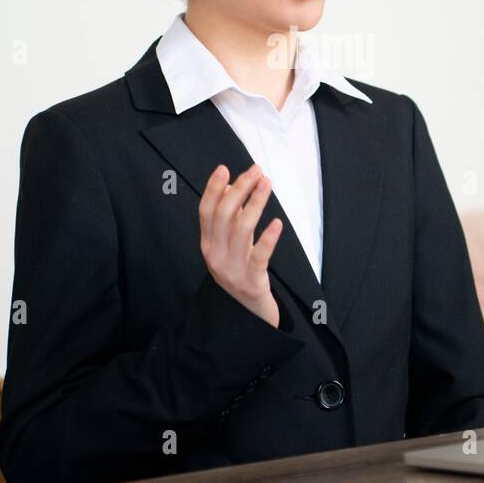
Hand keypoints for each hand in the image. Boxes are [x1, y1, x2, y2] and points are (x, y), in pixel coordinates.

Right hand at [198, 163, 284, 327]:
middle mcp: (215, 256)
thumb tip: (228, 186)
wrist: (248, 314)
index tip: (224, 168)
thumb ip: (228, 218)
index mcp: (208, 245)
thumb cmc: (241, 271)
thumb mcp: (230, 245)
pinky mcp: (251, 281)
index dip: (213, 188)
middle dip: (239, 189)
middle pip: (223, 215)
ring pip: (241, 229)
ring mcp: (232, 270)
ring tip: (266, 185)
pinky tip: (277, 223)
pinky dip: (269, 238)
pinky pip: (259, 255)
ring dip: (255, 203)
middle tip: (255, 170)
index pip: (205, 211)